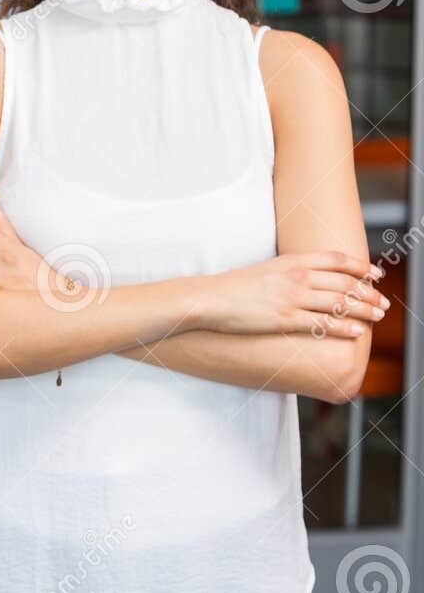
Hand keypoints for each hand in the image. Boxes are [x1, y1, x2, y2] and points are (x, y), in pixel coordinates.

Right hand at [200, 253, 386, 336]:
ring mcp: (291, 298)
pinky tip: (356, 331)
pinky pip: (322, 323)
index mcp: (292, 261)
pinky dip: (343, 327)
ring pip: (338, 303)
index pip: (336, 260)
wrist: (210, 299)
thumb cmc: (235, 286)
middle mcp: (296, 277)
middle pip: (343, 283)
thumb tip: (311, 279)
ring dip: (363, 309)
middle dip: (368, 293)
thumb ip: (291, 271)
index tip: (375, 274)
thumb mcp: (267, 269)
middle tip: (382, 303)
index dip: (360, 267)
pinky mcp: (285, 319)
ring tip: (377, 316)